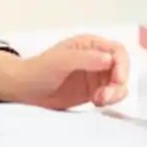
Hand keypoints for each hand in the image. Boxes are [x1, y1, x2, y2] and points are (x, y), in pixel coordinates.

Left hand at [0, 35, 129, 109]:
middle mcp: (96, 58)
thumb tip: (109, 58)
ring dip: (114, 93)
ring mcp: (95, 75)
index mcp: (90, 45)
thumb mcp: (61, 61)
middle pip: (121, 69)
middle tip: (105, 96)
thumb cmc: (39, 69)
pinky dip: (110, 100)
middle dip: (118, 83)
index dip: (122, 65)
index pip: (117, 51)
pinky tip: (96, 102)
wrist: (25, 89)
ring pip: (118, 84)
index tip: (117, 80)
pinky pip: (111, 95)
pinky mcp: (93, 91)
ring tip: (98, 100)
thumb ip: (85, 59)